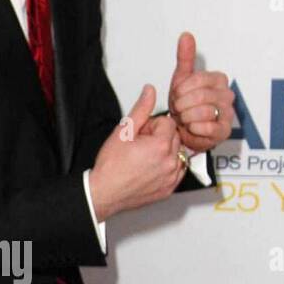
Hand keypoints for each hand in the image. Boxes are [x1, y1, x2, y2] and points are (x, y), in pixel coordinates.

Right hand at [88, 84, 185, 220]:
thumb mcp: (123, 131)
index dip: (152, 126)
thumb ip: (141, 109)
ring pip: (178, 153)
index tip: (140, 135)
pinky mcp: (169, 189)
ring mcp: (171, 177)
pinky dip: (168, 167)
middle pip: (175, 137)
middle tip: (140, 146)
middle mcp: (170, 162)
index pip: (168, 122)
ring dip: (165, 152)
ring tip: (145, 158)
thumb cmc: (111, 166)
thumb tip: (150, 91)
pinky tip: (151, 169)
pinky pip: (178, 171)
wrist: (104, 193)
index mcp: (161, 146)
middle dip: (159, 138)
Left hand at [168, 31, 234, 152]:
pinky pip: (208, 128)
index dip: (182, 89)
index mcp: (219, 79)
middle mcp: (227, 95)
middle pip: (201, 96)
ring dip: (186, 117)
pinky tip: (190, 127)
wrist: (184, 129)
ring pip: (204, 112)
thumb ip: (185, 57)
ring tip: (183, 118)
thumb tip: (186, 35)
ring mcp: (228, 113)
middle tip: (178, 109)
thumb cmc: (185, 102)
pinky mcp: (225, 131)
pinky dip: (194, 128)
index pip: (199, 79)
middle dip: (183, 104)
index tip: (176, 95)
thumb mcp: (182, 78)